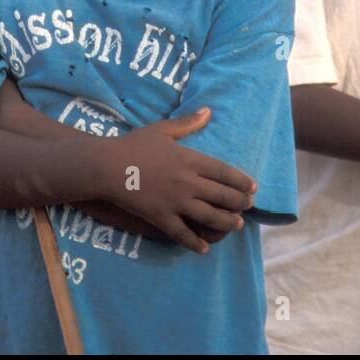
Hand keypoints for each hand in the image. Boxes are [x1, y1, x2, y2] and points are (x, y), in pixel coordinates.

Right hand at [93, 108, 254, 254]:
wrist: (106, 166)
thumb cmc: (134, 145)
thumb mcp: (163, 130)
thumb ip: (188, 123)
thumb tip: (209, 111)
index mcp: (190, 159)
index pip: (225, 172)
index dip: (242, 182)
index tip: (253, 188)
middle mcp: (188, 182)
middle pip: (223, 196)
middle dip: (240, 203)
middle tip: (248, 207)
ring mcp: (175, 202)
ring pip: (210, 217)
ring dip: (227, 222)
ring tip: (236, 225)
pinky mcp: (161, 217)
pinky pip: (183, 234)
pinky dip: (195, 243)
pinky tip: (204, 248)